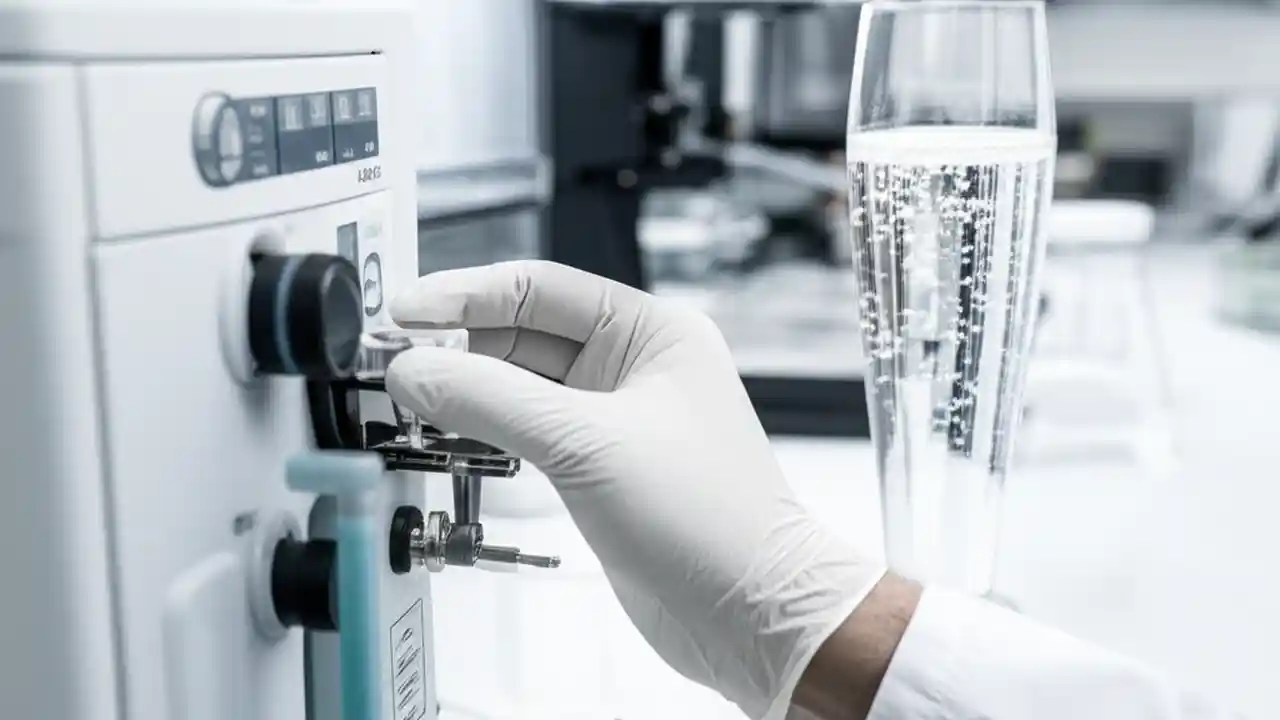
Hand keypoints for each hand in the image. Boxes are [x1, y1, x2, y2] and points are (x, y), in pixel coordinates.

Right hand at [385, 261, 885, 718]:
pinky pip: (527, 431)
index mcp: (653, 332)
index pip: (540, 289)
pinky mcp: (597, 467)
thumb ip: (492, 401)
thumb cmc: (711, 520)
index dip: (465, 295)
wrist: (750, 613)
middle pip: (523, 335)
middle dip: (457, 345)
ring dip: (466, 389)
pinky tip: (446, 430)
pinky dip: (485, 429)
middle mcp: (634, 367)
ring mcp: (614, 419)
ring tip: (408, 397)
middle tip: (392, 361)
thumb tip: (417, 370)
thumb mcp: (588, 444)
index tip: (405, 311)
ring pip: (520, 386)